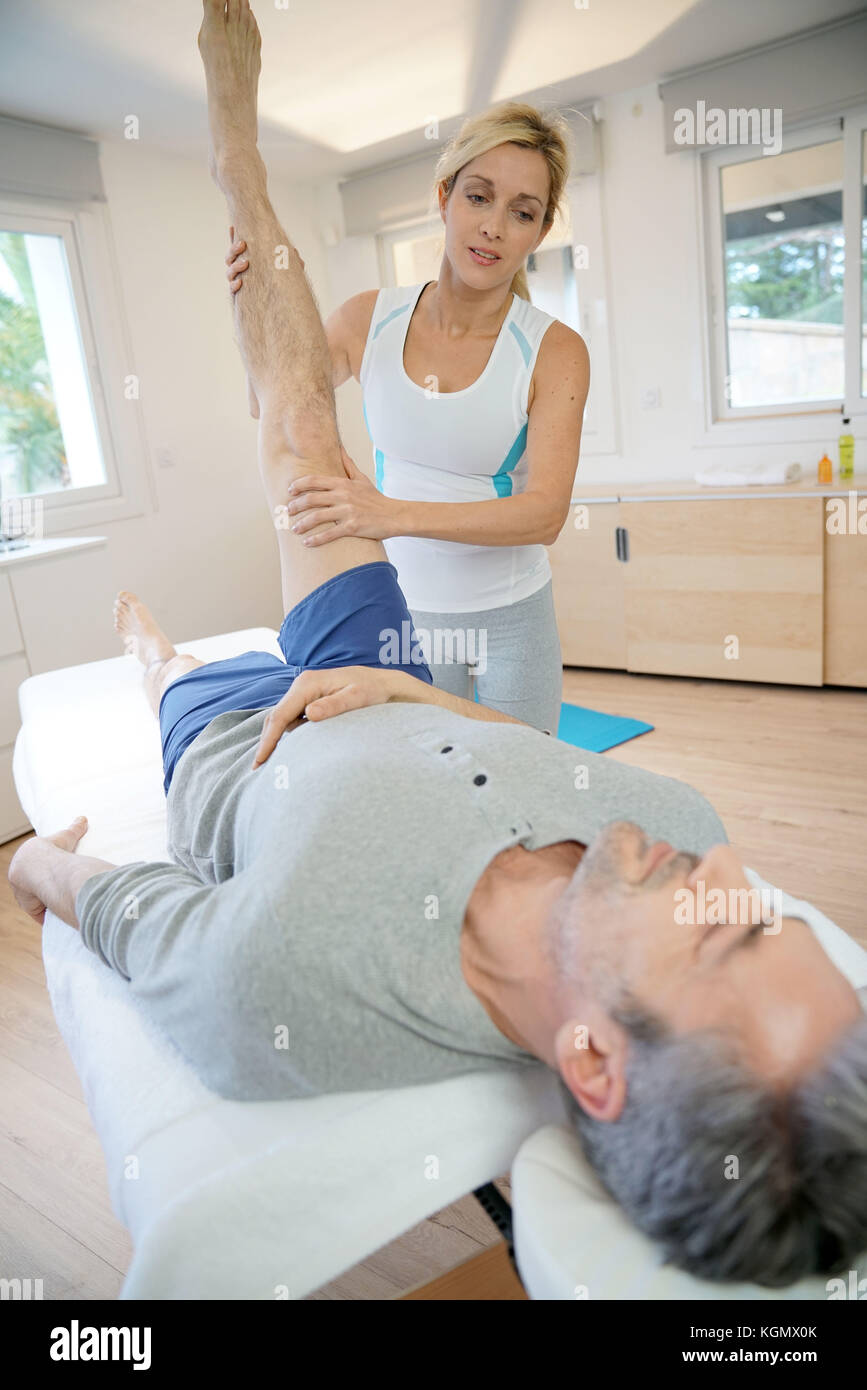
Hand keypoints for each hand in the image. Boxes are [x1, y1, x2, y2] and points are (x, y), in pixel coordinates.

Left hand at [8, 816, 88, 925]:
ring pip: (39, 902)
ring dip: (51, 903)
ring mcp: (24, 894)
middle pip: (38, 889)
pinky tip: (64, 914)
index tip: (63, 877)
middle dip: (50, 891)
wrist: (40, 863)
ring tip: (70, 902)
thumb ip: (75, 829)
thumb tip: (84, 818)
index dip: (50, 874)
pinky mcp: (29, 907)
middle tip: (68, 889)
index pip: (37, 872)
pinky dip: (51, 915)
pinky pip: (41, 913)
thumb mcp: (67, 836)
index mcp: (26, 863)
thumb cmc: (54, 848)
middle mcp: (21, 880)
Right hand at [226, 224, 304, 293]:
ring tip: (245, 263)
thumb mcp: (287, 275)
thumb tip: (294, 252)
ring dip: (235, 266)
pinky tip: (240, 282)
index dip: (232, 237)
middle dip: (234, 249)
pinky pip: (232, 290)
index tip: (232, 227)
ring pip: (229, 272)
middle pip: (229, 258)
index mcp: (249, 264)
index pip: (238, 250)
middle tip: (243, 244)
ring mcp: (239, 284)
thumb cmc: (279, 291)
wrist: (277, 316)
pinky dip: (234, 285)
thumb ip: (290, 263)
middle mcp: (241, 273)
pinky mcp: (239, 298)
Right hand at [252, 666, 402, 765]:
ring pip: (283, 719)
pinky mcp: (310, 701)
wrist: (383, 685)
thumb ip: (333, 706)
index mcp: (307, 684)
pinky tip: (288, 751)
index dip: (269, 739)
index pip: (281, 715)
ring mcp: (305, 693)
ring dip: (275, 739)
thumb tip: (309, 714)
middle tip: (259, 769)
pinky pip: (292, 719)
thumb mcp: (356, 698)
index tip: (261, 760)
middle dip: (267, 742)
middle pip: (276, 717)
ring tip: (269, 764)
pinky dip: (288, 735)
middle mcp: (302, 686)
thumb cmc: (371, 690)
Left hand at [285, 456, 399, 544]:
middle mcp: (343, 496)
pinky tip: (307, 543)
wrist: (394, 515)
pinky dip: (316, 539)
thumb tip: (339, 447)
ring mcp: (348, 512)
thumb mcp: (361, 478)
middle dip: (296, 506)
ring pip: (317, 517)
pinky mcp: (353, 527)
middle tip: (288, 511)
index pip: (314, 481)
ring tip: (294, 529)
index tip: (289, 491)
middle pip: (311, 499)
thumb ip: (347, 464)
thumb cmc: (376, 499)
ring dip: (302, 524)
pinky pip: (330, 533)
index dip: (298, 485)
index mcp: (343, 484)